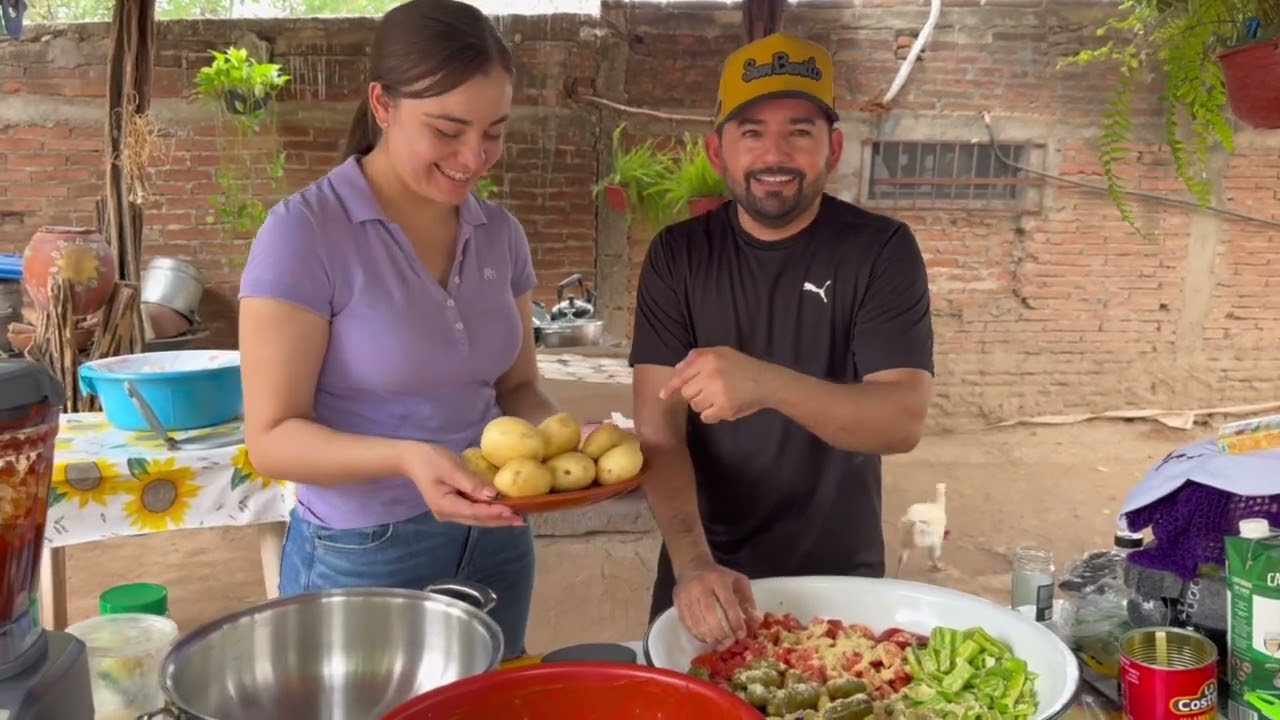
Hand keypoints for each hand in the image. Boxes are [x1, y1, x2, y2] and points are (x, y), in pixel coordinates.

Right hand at [399, 442, 523, 526]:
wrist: (412, 458)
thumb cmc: (430, 459)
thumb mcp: (451, 468)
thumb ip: (471, 483)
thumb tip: (493, 495)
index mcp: (445, 506)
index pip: (474, 512)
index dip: (494, 512)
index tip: (513, 510)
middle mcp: (447, 514)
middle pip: (478, 520)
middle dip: (500, 520)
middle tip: (521, 520)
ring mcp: (450, 512)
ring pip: (477, 519)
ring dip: (496, 518)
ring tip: (516, 518)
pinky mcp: (453, 506)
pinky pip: (474, 512)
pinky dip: (489, 512)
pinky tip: (501, 511)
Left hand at [659, 347, 774, 423]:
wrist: (767, 382)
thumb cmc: (743, 367)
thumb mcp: (722, 352)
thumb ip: (698, 356)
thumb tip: (678, 368)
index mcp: (708, 360)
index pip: (682, 375)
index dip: (670, 386)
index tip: (662, 395)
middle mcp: (709, 375)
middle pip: (687, 393)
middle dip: (695, 393)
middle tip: (710, 390)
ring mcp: (716, 393)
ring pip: (695, 405)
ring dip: (703, 404)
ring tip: (718, 398)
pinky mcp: (724, 408)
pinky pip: (706, 417)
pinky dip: (712, 415)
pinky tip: (722, 408)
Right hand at [673, 559, 756, 648]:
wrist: (692, 565)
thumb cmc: (719, 576)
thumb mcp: (738, 581)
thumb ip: (748, 601)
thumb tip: (755, 622)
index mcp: (718, 579)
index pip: (727, 603)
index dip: (735, 621)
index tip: (741, 634)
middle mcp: (700, 586)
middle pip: (710, 614)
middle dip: (721, 632)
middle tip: (729, 643)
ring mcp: (686, 594)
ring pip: (697, 621)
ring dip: (709, 636)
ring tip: (719, 644)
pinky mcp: (678, 602)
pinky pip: (687, 623)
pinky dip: (697, 634)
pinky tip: (706, 639)